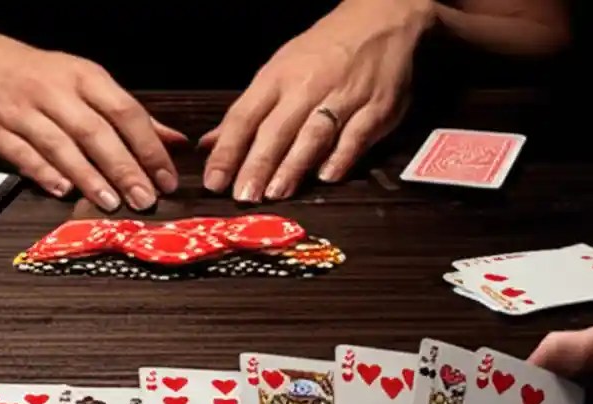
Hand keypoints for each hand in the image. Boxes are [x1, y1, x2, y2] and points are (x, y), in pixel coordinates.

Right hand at [0, 29, 185, 209]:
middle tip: (144, 198)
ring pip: (60, 145)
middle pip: (95, 132)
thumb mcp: (84, 81)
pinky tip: (63, 191)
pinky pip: (21, 153)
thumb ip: (128, 114)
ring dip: (88, 176)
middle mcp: (53, 90)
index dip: (148, 147)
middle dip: (123, 168)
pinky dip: (42, 172)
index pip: (125, 111)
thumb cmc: (36, 74)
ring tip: (110, 203)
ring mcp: (20, 110)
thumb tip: (176, 142)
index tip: (166, 177)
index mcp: (83, 76)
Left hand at [199, 0, 430, 201]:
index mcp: (278, 77)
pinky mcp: (377, 108)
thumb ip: (248, 113)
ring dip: (293, 165)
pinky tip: (326, 177)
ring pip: (313, 134)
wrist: (381, 19)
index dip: (227, 151)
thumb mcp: (279, 70)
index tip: (214, 180)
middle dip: (257, 165)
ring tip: (276, 192)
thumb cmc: (325, 49)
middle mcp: (307, 86)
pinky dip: (341, 157)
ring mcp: (343, 96)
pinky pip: (356, 135)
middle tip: (243, 195)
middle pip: (276, 129)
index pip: (244, 117)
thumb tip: (211, 144)